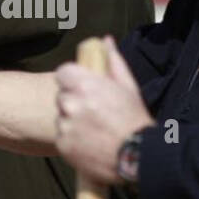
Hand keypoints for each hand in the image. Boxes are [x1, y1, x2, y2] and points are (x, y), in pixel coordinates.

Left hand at [55, 36, 152, 185]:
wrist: (137, 157)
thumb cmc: (134, 121)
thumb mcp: (129, 87)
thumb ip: (113, 62)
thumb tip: (106, 41)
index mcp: (85, 85)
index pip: (63, 73)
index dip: (72, 79)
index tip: (82, 87)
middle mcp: (71, 103)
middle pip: (62, 96)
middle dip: (74, 101)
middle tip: (93, 112)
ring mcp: (65, 125)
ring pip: (62, 117)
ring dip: (72, 121)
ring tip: (94, 130)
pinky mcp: (63, 145)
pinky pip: (63, 137)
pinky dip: (72, 140)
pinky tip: (90, 143)